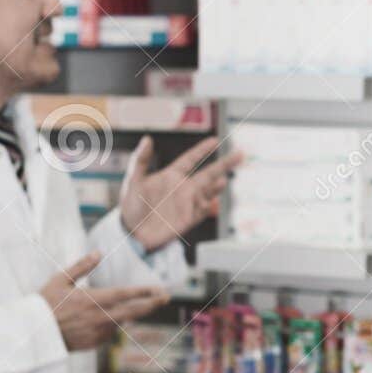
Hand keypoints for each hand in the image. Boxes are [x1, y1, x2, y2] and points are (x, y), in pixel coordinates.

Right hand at [40, 252, 169, 350]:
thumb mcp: (60, 280)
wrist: (33, 335)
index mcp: (92, 300)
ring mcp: (98, 332)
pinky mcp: (95, 343)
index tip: (159, 289)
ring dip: (128, 314)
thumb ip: (81, 266)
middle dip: (152, 304)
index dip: (144, 291)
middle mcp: (99, 317)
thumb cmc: (44, 304)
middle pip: (134, 311)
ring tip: (131, 305)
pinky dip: (112, 324)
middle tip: (166, 297)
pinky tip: (103, 318)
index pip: (125, 294)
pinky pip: (110, 331)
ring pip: (122, 321)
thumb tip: (99, 252)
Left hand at [119, 136, 243, 252]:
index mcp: (171, 176)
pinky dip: (209, 204)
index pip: (191, 159)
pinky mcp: (189, 219)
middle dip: (224, 164)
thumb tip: (148, 138)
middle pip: (208, 173)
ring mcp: (188, 203)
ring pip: (209, 191)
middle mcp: (183, 188)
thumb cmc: (131, 206)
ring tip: (223, 180)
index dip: (202, 150)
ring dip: (217, 186)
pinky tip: (212, 199)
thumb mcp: (133, 181)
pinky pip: (203, 210)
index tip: (215, 140)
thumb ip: (140, 160)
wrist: (133, 234)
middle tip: (240, 154)